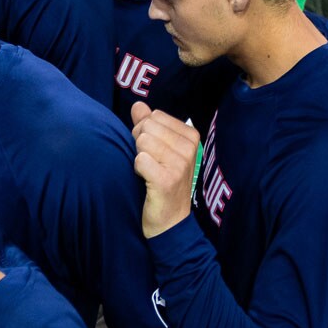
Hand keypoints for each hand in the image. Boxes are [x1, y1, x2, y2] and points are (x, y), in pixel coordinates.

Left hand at [131, 103, 199, 238]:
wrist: (170, 222)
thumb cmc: (162, 181)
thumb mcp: (159, 150)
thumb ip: (147, 125)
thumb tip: (138, 105)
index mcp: (190, 136)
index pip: (154, 116)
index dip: (146, 133)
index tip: (155, 153)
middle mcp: (189, 148)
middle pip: (146, 126)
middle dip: (140, 144)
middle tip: (150, 164)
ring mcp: (180, 164)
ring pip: (142, 141)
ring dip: (139, 158)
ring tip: (150, 173)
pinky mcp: (167, 179)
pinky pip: (140, 159)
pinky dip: (137, 170)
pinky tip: (147, 181)